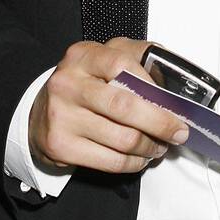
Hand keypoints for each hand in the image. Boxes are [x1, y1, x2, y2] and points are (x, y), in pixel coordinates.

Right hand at [29, 38, 189, 174]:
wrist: (40, 114)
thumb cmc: (83, 85)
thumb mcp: (103, 59)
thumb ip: (137, 58)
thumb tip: (174, 76)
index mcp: (83, 56)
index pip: (122, 64)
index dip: (151, 84)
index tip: (172, 100)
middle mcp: (68, 83)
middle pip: (125, 106)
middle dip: (161, 123)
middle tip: (178, 131)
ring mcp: (62, 116)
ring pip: (123, 139)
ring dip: (151, 146)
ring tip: (159, 145)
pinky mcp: (61, 145)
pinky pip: (112, 161)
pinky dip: (134, 162)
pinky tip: (140, 157)